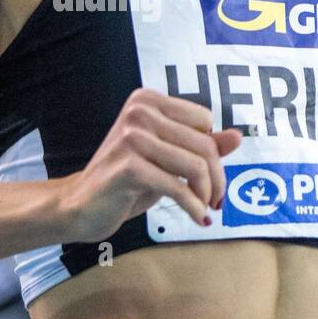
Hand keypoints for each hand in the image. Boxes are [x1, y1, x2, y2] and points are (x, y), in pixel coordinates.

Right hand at [62, 88, 241, 243]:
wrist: (79, 206)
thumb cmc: (125, 180)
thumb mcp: (167, 159)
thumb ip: (200, 145)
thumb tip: (238, 136)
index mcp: (147, 101)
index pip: (204, 121)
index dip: (212, 152)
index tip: (210, 177)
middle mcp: (139, 112)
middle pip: (204, 144)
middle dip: (216, 178)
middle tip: (215, 201)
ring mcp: (132, 137)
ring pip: (196, 165)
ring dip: (207, 194)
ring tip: (205, 209)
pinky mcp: (129, 167)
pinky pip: (178, 187)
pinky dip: (194, 206)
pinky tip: (197, 217)